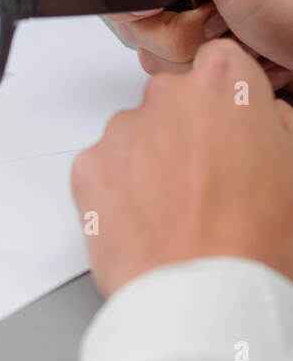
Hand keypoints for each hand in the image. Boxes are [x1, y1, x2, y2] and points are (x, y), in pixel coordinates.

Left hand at [71, 38, 292, 297]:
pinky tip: (150, 222)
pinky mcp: (87, 169)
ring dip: (153, 161)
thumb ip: (280, 126)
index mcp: (225, 84)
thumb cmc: (258, 241)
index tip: (234, 125)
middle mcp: (165, 98)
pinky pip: (106, 169)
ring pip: (138, 135)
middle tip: (212, 182)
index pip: (221, 63)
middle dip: (190, 132)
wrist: (204, 297)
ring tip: (181, 211)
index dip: (230, 99)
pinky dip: (121, 189)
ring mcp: (120, 133)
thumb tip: (267, 116)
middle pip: (175, 100)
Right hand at [86, 0, 292, 89]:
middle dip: (172, 29)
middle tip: (218, 21)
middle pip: (136, 11)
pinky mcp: (215, 50)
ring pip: (153, 46)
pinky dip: (209, 73)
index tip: (163, 1)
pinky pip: (177, 69)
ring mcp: (208, 14)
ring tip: (240, 43)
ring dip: (195, 55)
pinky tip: (243, 61)